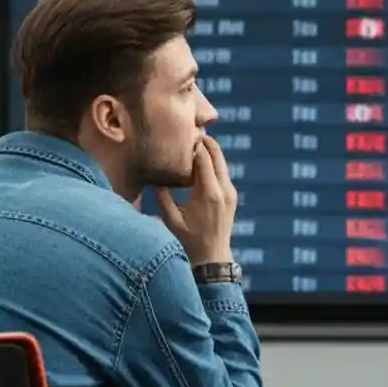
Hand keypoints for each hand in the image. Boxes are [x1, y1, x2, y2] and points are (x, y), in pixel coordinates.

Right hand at [156, 136, 236, 264]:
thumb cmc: (189, 240)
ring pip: (222, 162)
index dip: (193, 143)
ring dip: (210, 150)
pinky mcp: (231, 196)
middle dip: (205, 140)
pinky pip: (223, 172)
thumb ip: (162, 195)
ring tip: (195, 140)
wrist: (212, 257)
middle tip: (191, 129)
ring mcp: (230, 193)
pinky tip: (201, 159)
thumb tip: (156, 175)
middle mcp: (223, 190)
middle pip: (217, 155)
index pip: (203, 158)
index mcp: (208, 192)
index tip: (182, 133)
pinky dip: (214, 162)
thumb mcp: (170, 218)